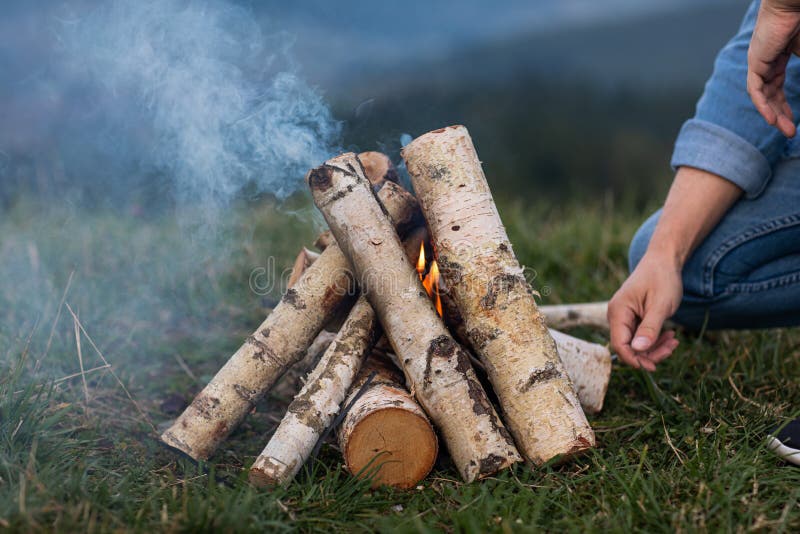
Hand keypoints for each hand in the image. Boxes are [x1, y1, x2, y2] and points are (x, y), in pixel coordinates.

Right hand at [608, 252, 681, 371]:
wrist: (663, 261)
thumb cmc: (662, 278)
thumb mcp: (660, 305)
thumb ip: (649, 328)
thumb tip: (638, 350)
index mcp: (618, 311)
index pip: (619, 344)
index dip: (633, 358)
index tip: (653, 366)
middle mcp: (617, 315)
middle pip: (628, 346)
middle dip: (650, 352)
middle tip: (672, 348)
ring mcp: (624, 317)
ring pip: (635, 343)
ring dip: (655, 347)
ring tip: (674, 340)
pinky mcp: (632, 318)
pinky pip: (640, 336)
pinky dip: (655, 339)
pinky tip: (670, 335)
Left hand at [747, 0, 799, 136]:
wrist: (794, 5)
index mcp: (776, 60)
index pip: (776, 89)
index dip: (784, 107)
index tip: (793, 122)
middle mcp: (764, 63)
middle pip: (770, 96)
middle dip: (780, 115)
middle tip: (790, 133)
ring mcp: (758, 63)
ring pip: (763, 96)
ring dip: (773, 114)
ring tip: (783, 130)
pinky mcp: (756, 62)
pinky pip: (756, 89)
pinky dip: (763, 105)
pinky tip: (771, 119)